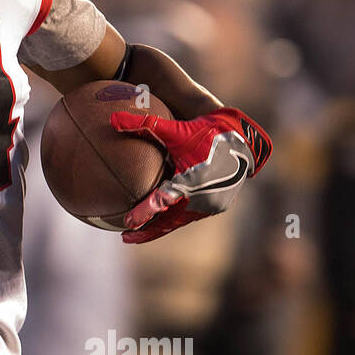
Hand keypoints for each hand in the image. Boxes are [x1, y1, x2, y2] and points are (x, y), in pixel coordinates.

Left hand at [110, 106, 270, 243]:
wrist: (242, 140)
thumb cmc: (205, 132)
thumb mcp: (174, 129)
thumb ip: (144, 125)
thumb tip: (113, 118)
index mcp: (190, 181)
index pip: (161, 202)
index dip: (143, 213)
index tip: (126, 223)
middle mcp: (201, 198)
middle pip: (169, 220)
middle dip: (147, 231)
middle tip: (125, 236)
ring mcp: (211, 205)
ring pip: (180, 221)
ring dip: (161, 227)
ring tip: (140, 233)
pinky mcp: (217, 207)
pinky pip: (191, 216)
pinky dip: (176, 220)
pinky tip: (163, 220)